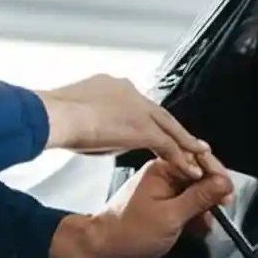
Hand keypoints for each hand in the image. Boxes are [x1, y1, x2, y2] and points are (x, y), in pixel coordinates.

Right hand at [36, 75, 217, 180]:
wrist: (56, 116)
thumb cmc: (55, 118)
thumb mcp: (77, 116)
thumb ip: (93, 121)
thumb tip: (98, 132)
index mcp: (113, 87)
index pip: (140, 107)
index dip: (150, 122)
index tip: (156, 133)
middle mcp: (131, 93)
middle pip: (161, 116)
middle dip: (176, 132)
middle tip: (194, 144)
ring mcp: (139, 109)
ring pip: (170, 129)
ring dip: (187, 145)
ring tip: (201, 159)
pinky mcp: (142, 128)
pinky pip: (168, 145)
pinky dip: (181, 158)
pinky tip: (191, 170)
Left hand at [49, 159, 234, 257]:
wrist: (104, 245)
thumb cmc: (129, 232)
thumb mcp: (171, 216)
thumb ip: (199, 198)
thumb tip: (223, 184)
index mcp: (162, 168)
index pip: (200, 162)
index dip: (218, 177)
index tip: (227, 194)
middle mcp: (162, 173)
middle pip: (200, 175)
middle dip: (212, 194)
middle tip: (221, 209)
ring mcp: (162, 186)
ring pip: (195, 190)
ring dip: (204, 207)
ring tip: (206, 222)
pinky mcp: (161, 200)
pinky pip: (185, 201)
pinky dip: (194, 214)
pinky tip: (197, 226)